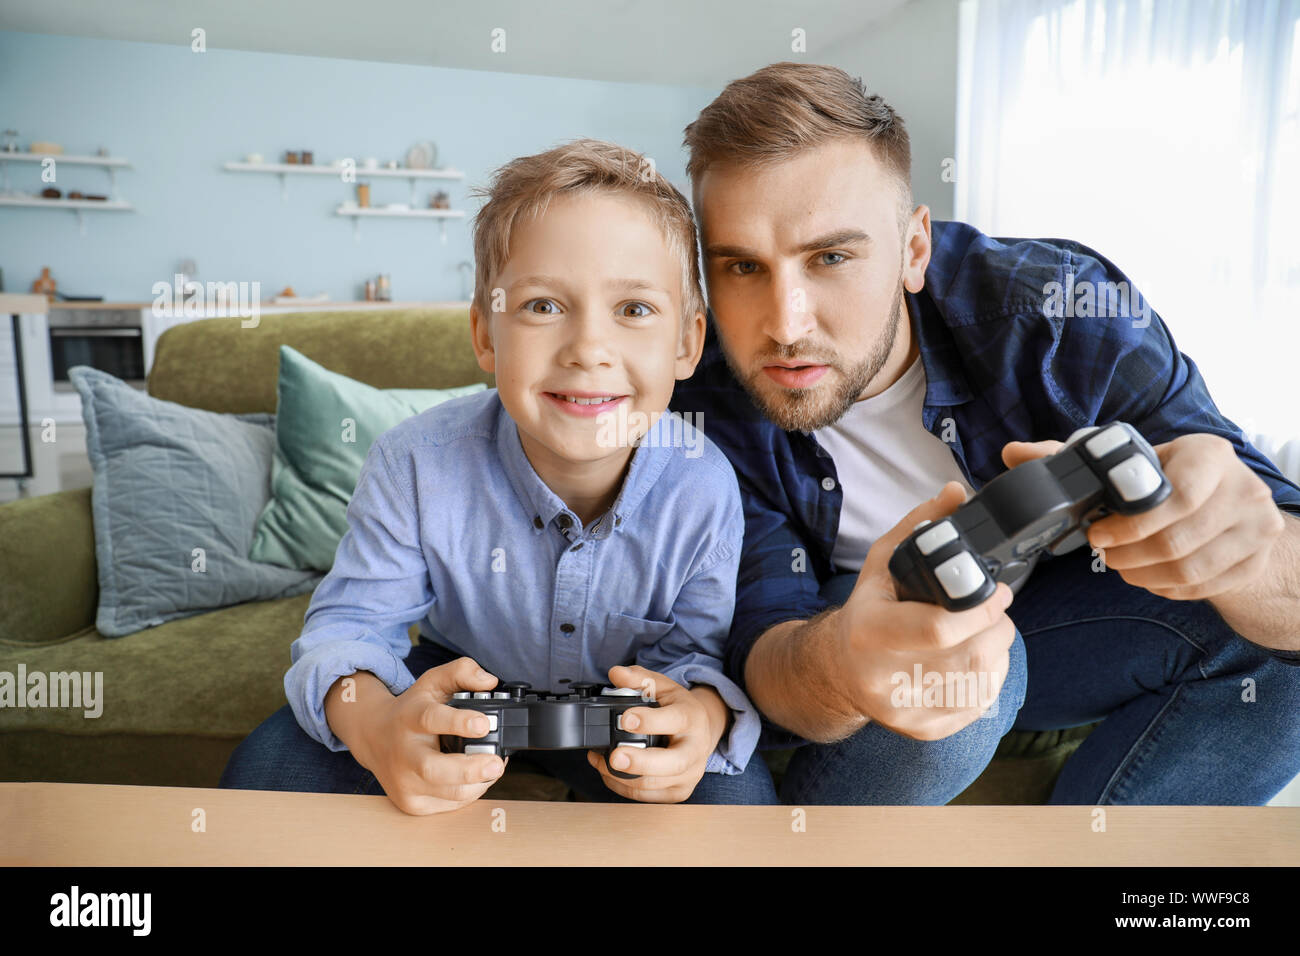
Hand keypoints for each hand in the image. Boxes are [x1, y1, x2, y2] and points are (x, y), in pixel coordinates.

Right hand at [352, 657, 507, 815]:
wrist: (373, 738)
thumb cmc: (411, 711)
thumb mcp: (432, 682)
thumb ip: (462, 672)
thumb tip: (489, 682)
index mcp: (409, 718)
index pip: (431, 719)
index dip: (459, 722)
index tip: (484, 723)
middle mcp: (403, 753)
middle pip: (434, 769)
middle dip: (471, 769)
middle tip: (497, 762)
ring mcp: (404, 782)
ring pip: (449, 793)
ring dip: (479, 783)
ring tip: (493, 767)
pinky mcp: (411, 804)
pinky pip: (450, 804)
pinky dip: (469, 792)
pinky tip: (475, 778)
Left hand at [585, 664, 725, 802]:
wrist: (701, 731)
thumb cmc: (678, 708)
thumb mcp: (662, 687)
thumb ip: (639, 678)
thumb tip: (615, 674)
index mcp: (692, 718)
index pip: (675, 720)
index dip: (650, 721)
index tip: (625, 719)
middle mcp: (695, 749)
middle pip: (672, 763)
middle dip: (640, 763)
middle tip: (614, 757)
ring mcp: (689, 775)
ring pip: (656, 784)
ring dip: (622, 776)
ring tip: (600, 761)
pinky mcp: (679, 792)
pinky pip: (648, 797)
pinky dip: (624, 788)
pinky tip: (609, 773)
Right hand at [832, 481, 1016, 740]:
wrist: (838, 671)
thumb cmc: (867, 612)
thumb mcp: (883, 562)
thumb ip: (921, 526)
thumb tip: (957, 493)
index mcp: (870, 634)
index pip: (941, 628)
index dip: (982, 607)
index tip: (998, 590)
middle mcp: (885, 679)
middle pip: (972, 654)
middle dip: (996, 625)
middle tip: (993, 608)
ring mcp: (907, 711)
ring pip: (983, 679)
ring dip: (997, 649)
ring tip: (980, 631)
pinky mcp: (927, 730)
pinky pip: (981, 703)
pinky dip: (990, 675)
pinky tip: (973, 658)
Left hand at [1002, 434, 1286, 600]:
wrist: (1235, 510)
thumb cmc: (1168, 479)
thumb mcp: (1128, 461)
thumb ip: (1069, 456)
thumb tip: (1012, 452)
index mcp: (1208, 454)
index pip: (1176, 496)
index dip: (1130, 524)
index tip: (1097, 534)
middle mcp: (1243, 488)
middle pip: (1178, 539)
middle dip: (1129, 555)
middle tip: (1104, 555)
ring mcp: (1256, 528)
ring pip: (1190, 569)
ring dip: (1143, 576)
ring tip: (1121, 567)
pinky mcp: (1254, 561)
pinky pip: (1203, 587)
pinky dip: (1167, 588)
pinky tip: (1149, 578)